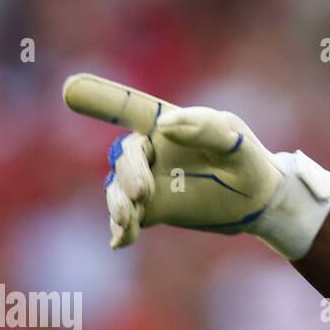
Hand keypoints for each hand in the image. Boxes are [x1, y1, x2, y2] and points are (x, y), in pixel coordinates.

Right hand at [63, 73, 329, 258]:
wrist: (258, 200)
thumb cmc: (248, 161)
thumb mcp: (237, 142)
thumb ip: (206, 128)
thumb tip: (164, 125)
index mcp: (172, 125)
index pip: (133, 108)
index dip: (104, 98)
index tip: (70, 89)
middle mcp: (155, 150)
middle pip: (125, 154)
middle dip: (128, 172)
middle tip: (145, 192)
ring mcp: (150, 180)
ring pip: (118, 187)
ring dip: (118, 202)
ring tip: (131, 219)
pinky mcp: (153, 208)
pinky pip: (127, 216)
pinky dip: (121, 227)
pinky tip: (121, 240)